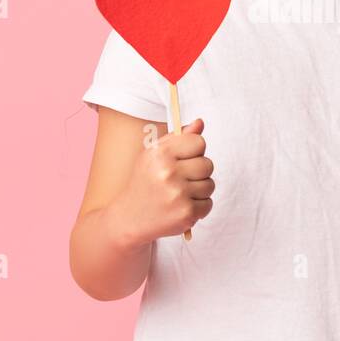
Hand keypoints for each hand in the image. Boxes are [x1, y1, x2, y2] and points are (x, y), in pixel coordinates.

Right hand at [118, 117, 214, 242]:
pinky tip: (181, 206)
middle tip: (180, 179)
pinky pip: (208, 204)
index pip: (199, 142)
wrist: (129, 218)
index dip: (194, 151)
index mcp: (160, 153)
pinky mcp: (186, 213)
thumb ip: (179, 138)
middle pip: (208, 164)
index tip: (184, 159)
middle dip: (198, 172)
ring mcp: (178, 194)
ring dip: (199, 190)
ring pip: (210, 185)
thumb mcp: (154, 155)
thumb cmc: (144, 182)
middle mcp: (168, 172)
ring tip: (180, 194)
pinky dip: (199, 207)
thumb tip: (200, 122)